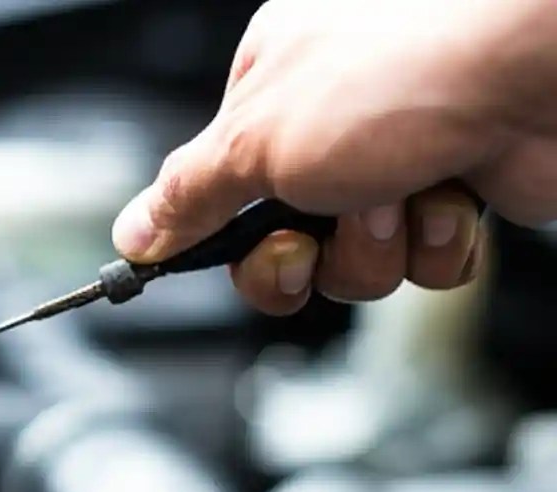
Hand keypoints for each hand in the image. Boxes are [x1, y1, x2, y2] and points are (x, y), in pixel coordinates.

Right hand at [111, 0, 556, 313]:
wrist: (542, 67)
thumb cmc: (406, 67)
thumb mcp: (256, 140)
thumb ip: (188, 194)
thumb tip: (134, 231)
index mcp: (273, 90)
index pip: (219, 192)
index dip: (221, 237)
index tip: (215, 256)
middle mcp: (335, 123)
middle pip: (285, 242)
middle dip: (304, 254)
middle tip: (312, 233)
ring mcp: (402, 158)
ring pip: (357, 261)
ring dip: (376, 245)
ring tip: (400, 190)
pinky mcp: (461, 193)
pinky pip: (425, 264)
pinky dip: (436, 244)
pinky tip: (451, 195)